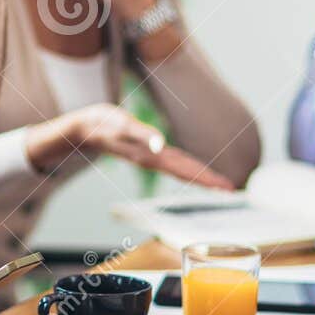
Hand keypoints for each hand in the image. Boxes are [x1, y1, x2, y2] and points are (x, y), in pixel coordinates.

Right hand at [24, 103, 235, 187]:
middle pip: (186, 172)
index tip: (226, 188)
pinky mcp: (144, 151)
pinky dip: (185, 168)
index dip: (205, 178)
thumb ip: (142, 134)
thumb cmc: (101, 123)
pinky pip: (171, 163)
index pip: (185, 169)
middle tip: (232, 191)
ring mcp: (148, 157)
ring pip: (179, 169)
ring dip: (198, 176)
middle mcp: (153, 159)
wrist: (83, 128)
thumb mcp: (122, 124)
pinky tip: (190, 170)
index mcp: (152, 155)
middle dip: (208, 181)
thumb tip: (162, 144)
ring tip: (217, 185)